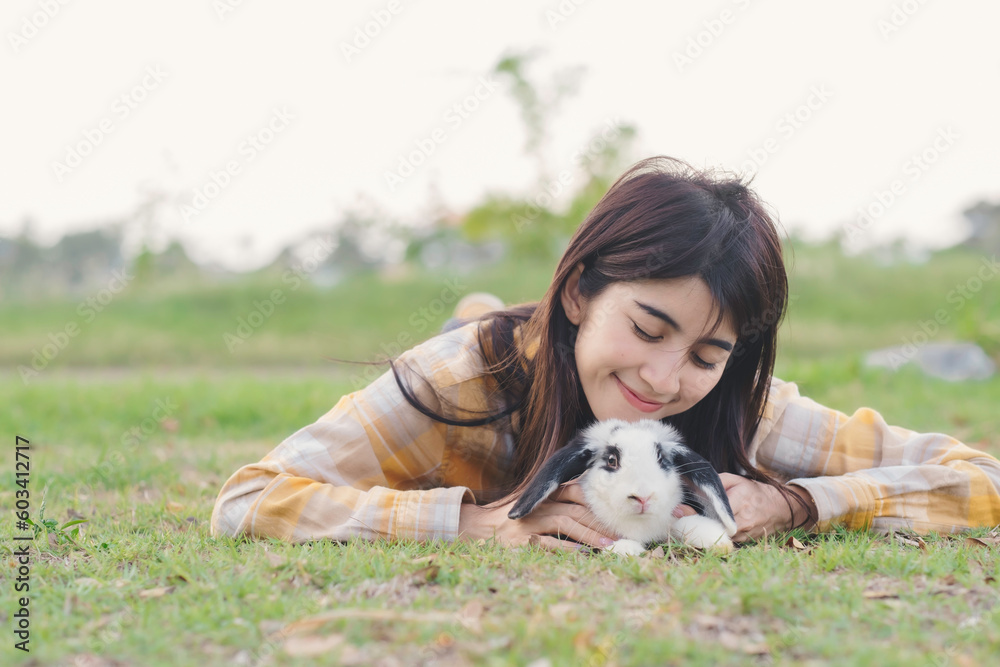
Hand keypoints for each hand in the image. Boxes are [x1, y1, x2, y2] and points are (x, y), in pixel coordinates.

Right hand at [458, 481, 619, 551]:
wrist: (476, 527)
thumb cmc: (513, 517)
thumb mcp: (535, 503)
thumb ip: (559, 500)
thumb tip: (593, 507)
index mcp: (543, 494)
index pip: (575, 490)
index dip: (596, 501)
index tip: (618, 512)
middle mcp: (538, 505)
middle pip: (575, 508)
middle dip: (600, 521)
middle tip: (621, 534)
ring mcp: (529, 522)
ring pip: (565, 523)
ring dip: (590, 534)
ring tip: (609, 545)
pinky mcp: (522, 540)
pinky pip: (549, 544)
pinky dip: (569, 549)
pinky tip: (584, 555)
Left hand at [672, 474, 815, 541]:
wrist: (780, 508)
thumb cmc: (754, 491)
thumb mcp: (735, 480)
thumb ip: (715, 482)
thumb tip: (692, 483)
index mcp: (740, 502)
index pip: (714, 510)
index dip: (695, 512)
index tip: (678, 511)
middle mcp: (742, 522)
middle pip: (713, 527)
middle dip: (694, 525)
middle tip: (675, 520)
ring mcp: (744, 535)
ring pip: (716, 537)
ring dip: (700, 533)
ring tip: (683, 527)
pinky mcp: (743, 543)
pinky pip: (723, 542)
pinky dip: (710, 538)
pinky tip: (698, 533)